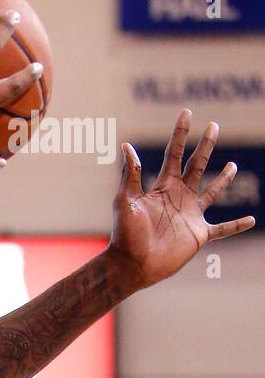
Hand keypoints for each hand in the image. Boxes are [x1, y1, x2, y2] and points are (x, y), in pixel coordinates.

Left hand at [106, 110, 255, 289]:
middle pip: (196, 166)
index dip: (180, 134)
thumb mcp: (125, 200)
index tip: (187, 112)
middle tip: (214, 126)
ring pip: (212, 192)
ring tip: (233, 166)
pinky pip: (223, 229)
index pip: (174, 155)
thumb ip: (130, 174)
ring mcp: (191, 215)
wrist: (132, 264)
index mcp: (162, 187)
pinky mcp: (199, 235)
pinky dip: (237, 225)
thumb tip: (125, 145)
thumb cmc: (125, 234)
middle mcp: (178, 197)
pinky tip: (252, 220)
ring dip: (223, 179)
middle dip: (205, 146)